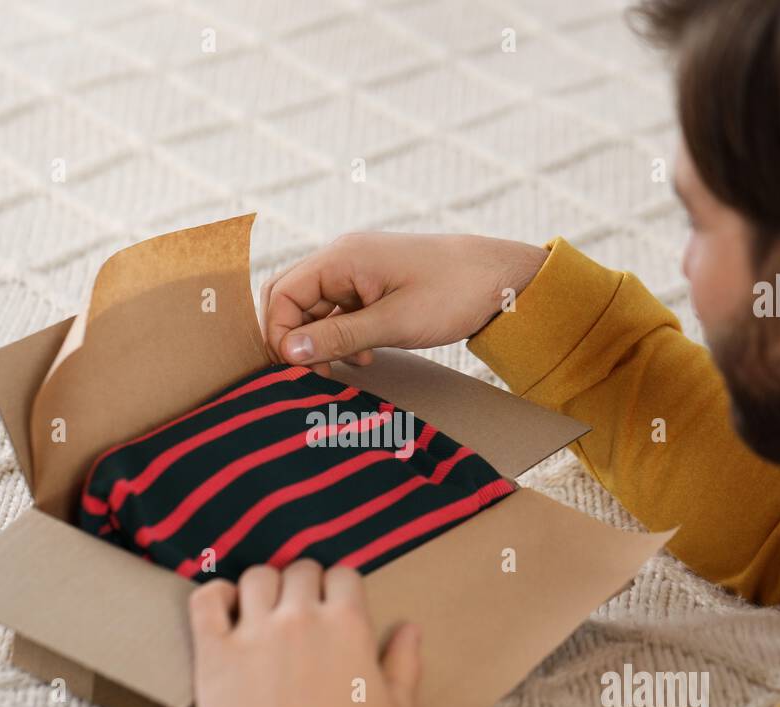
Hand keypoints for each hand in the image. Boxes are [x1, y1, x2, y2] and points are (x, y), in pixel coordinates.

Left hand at [189, 560, 421, 706]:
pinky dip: (215, 595)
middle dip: (302, 586)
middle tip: (298, 615)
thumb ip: (405, 663)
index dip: (338, 589)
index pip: (342, 576)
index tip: (332, 608)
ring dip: (262, 589)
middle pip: (300, 571)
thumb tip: (410, 627)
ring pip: (256, 578)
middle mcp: (300, 617)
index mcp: (347, 624)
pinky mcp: (216, 653)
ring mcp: (255, 631)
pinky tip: (224, 606)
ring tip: (262, 614)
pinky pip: (207, 601)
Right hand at [260, 232, 548, 375]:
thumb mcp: (394, 322)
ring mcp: (357, 271)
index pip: (282, 294)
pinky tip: (364, 357)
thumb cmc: (453, 293)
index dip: (279, 334)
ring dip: (321, 341)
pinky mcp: (373, 286)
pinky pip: (339, 312)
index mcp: (342, 258)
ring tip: (344, 370)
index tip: (295, 370)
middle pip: (292, 300)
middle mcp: (343, 258)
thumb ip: (339, 336)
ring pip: (315, 309)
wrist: (500, 278)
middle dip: (295, 339)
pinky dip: (342, 337)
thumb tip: (288, 351)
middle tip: (313, 374)